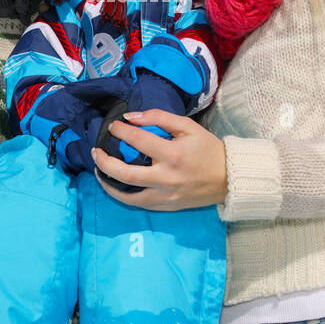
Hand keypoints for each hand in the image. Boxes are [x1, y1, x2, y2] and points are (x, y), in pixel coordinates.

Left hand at [90, 107, 228, 210]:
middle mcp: (167, 177)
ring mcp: (165, 195)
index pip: (138, 140)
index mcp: (173, 154)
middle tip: (96, 151)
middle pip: (125, 173)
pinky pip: (138, 204)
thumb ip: (159, 117)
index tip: (114, 126)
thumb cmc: (208, 149)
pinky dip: (122, 195)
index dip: (121, 130)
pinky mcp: (166, 207)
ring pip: (127, 195)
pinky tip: (115, 185)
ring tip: (98, 170)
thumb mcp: (188, 126)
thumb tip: (131, 117)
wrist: (228, 177)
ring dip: (108, 182)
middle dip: (104, 161)